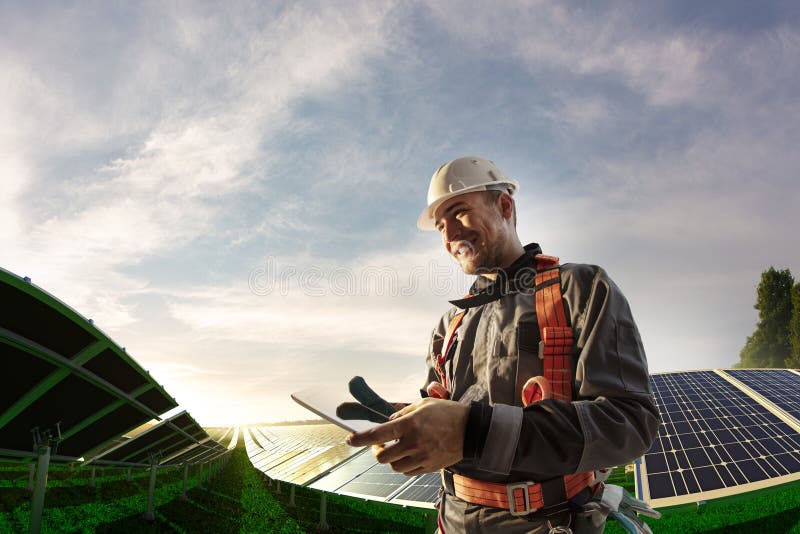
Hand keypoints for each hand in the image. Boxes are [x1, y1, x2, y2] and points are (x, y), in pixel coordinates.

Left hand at [346, 398, 468, 475]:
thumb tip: (389, 419)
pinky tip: (408, 455)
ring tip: (397, 449)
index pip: (378, 434)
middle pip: (382, 457)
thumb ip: (403, 412)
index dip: (360, 438)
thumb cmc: (447, 413)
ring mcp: (422, 457)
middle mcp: (414, 443)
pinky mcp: (428, 467)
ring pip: (394, 466)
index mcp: (410, 424)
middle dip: (377, 451)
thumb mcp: (423, 404)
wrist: (471, 430)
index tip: (349, 440)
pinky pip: (407, 472)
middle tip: (380, 444)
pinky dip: (403, 465)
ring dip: (391, 459)